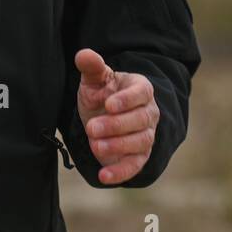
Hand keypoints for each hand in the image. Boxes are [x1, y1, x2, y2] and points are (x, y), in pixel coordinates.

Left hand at [74, 48, 159, 184]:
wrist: (103, 116)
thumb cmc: (102, 94)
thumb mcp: (94, 80)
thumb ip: (92, 67)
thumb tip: (83, 54)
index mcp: (140, 89)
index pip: (141, 93)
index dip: (127, 100)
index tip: (108, 104)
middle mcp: (149, 112)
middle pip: (141, 120)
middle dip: (116, 125)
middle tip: (92, 128)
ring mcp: (146, 135)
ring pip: (140, 142)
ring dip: (118, 146)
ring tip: (95, 146)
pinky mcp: (139, 156)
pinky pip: (135, 166)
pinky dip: (121, 173)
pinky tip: (103, 177)